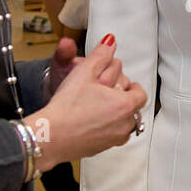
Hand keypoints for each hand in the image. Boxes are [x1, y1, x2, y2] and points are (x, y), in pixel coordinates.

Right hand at [27, 35, 145, 169]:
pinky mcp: (102, 149)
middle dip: (121, 97)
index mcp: (126, 105)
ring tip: (96, 105)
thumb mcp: (84, 72)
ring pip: (123, 123)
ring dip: (115, 114)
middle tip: (104, 92)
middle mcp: (125, 125)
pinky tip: (89, 120)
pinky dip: (106, 127)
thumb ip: (101, 54)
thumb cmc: (67, 106)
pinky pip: (112, 135)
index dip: (129, 85)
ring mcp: (114, 139)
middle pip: (133, 107)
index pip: (140, 93)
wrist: (49, 137)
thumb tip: (111, 41)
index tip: (117, 83)